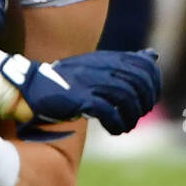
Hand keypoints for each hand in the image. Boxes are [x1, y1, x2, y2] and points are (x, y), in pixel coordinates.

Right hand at [5, 49, 160, 135]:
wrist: (32, 87)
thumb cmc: (66, 80)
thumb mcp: (96, 65)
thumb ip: (124, 62)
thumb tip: (152, 56)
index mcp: (105, 59)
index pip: (144, 66)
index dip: (154, 84)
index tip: (148, 100)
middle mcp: (100, 68)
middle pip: (139, 84)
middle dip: (145, 103)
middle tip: (136, 115)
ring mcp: (89, 83)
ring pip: (127, 99)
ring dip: (131, 117)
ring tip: (125, 126)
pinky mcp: (79, 99)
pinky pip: (108, 112)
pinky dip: (116, 124)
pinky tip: (114, 129)